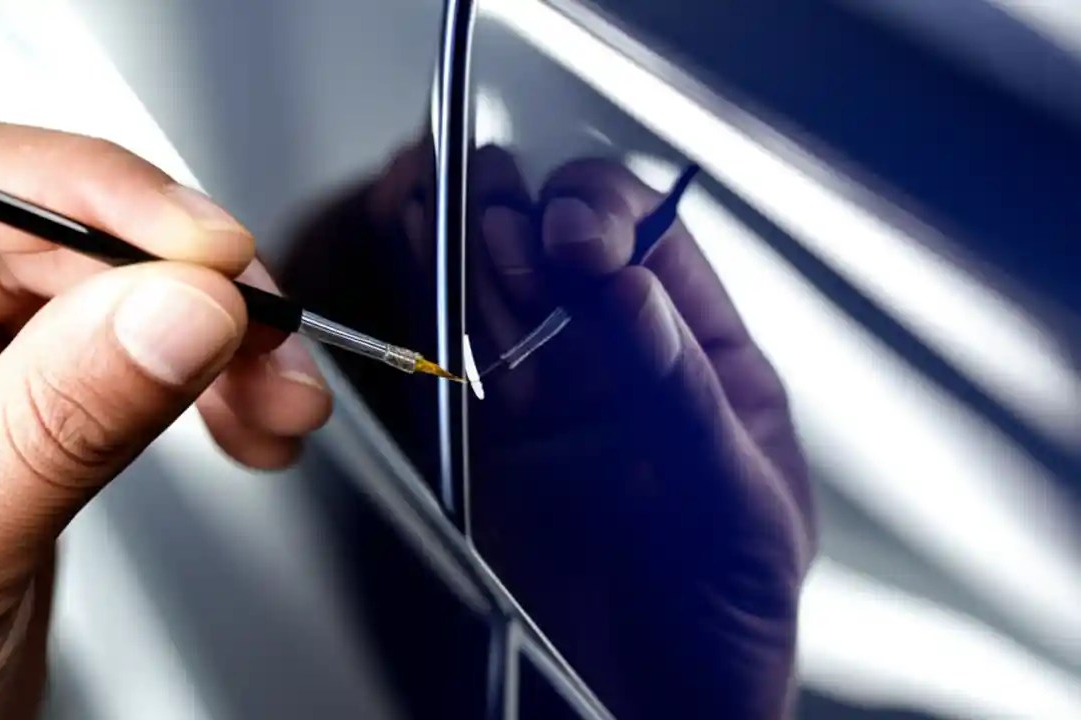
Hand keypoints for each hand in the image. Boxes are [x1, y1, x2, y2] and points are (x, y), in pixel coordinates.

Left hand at [0, 108, 330, 717]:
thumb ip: (53, 426)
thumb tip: (176, 309)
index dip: (82, 196)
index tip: (203, 251)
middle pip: (37, 232)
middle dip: (177, 283)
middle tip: (265, 336)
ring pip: (96, 286)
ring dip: (209, 336)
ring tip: (274, 395)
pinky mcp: (6, 404)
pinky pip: (118, 349)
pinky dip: (198, 379)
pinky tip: (242, 415)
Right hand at [283, 139, 812, 716]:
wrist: (650, 705)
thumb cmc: (728, 619)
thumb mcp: (738, 507)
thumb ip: (683, 396)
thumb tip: (630, 290)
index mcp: (704, 356)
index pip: (651, 244)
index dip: (605, 221)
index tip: (571, 241)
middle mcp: (622, 357)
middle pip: (560, 246)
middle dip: (520, 217)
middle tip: (491, 221)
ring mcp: (552, 389)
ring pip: (498, 282)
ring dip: (462, 234)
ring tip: (429, 201)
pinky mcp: (491, 431)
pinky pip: (455, 343)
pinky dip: (427, 282)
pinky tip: (410, 232)